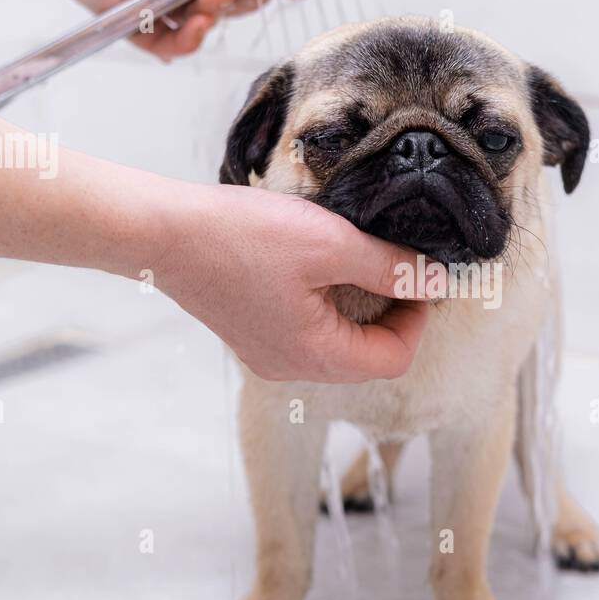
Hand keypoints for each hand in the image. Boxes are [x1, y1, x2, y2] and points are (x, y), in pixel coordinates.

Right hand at [152, 184, 430, 382]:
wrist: (163, 231)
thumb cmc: (241, 236)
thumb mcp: (330, 244)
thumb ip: (389, 267)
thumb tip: (435, 281)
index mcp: (316, 356)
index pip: (394, 358)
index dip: (417, 317)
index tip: (418, 275)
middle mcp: (292, 368)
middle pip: (368, 356)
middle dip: (391, 312)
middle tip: (396, 263)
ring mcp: (269, 355)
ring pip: (338, 344)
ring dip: (359, 307)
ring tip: (359, 261)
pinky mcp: (253, 335)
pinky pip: (307, 331)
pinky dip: (327, 305)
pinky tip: (321, 268)